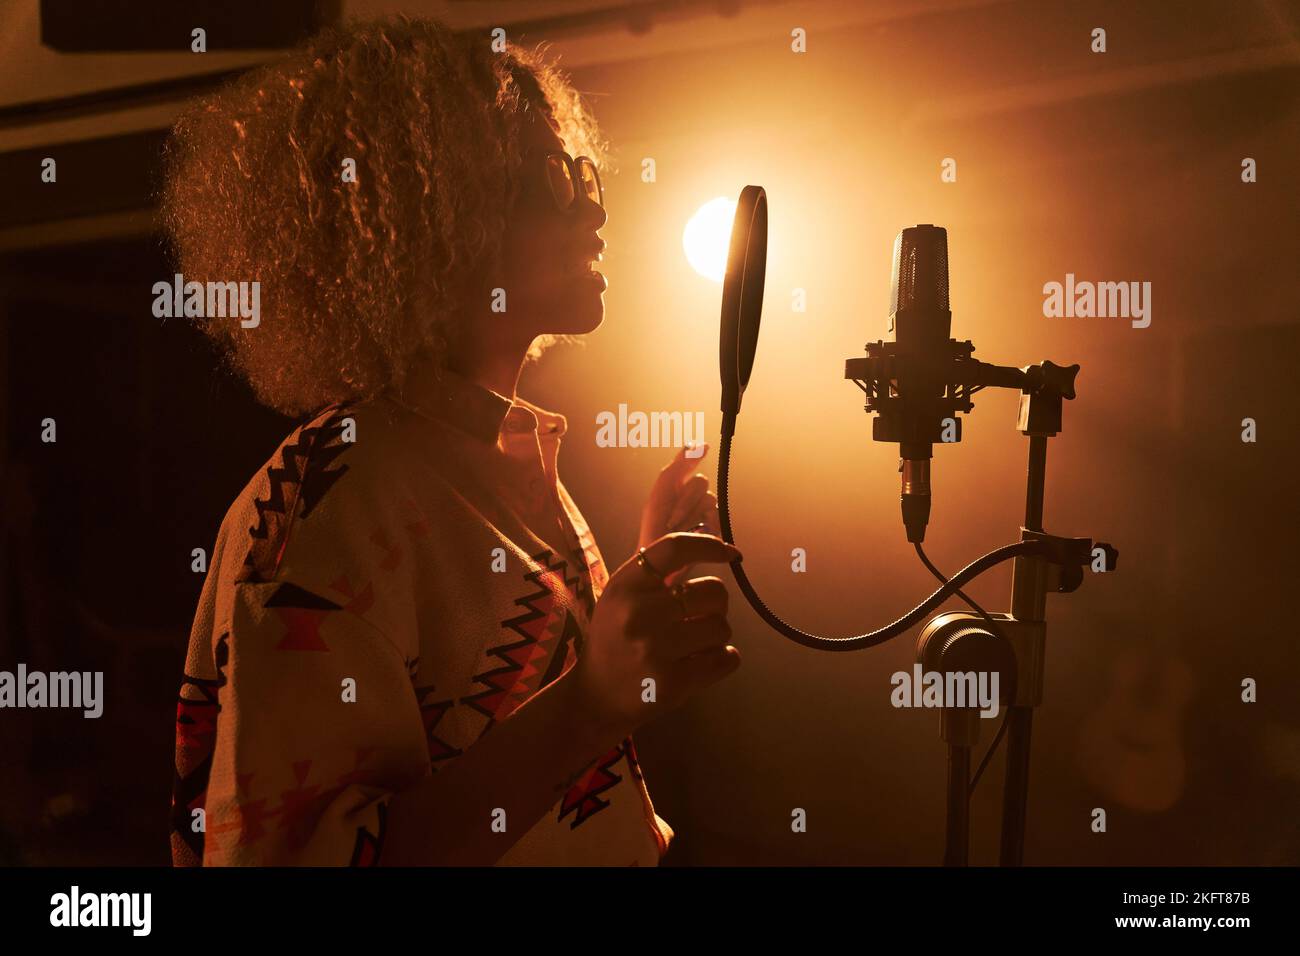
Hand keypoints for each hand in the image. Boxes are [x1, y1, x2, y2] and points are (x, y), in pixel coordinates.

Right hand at [568, 532, 742, 738]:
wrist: (593, 699)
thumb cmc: (615, 641)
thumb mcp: (621, 598)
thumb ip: (657, 576)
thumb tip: (719, 549)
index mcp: (624, 586)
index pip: (675, 549)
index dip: (709, 545)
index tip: (730, 554)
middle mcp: (638, 613)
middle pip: (713, 592)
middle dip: (715, 606)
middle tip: (697, 619)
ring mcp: (655, 650)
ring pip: (722, 627)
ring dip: (715, 637)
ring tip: (692, 647)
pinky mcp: (672, 683)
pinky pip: (727, 659)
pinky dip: (722, 660)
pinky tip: (700, 665)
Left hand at [637, 443, 721, 586]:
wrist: (660, 560)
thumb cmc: (654, 528)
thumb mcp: (660, 496)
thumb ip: (676, 468)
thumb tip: (696, 443)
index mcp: (674, 485)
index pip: (688, 462)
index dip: (695, 454)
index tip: (704, 448)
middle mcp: (690, 495)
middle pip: (700, 483)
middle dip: (686, 501)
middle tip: (671, 519)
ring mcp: (703, 511)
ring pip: (709, 500)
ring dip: (692, 515)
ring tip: (678, 530)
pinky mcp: (713, 527)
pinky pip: (716, 517)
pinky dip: (703, 526)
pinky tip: (693, 535)